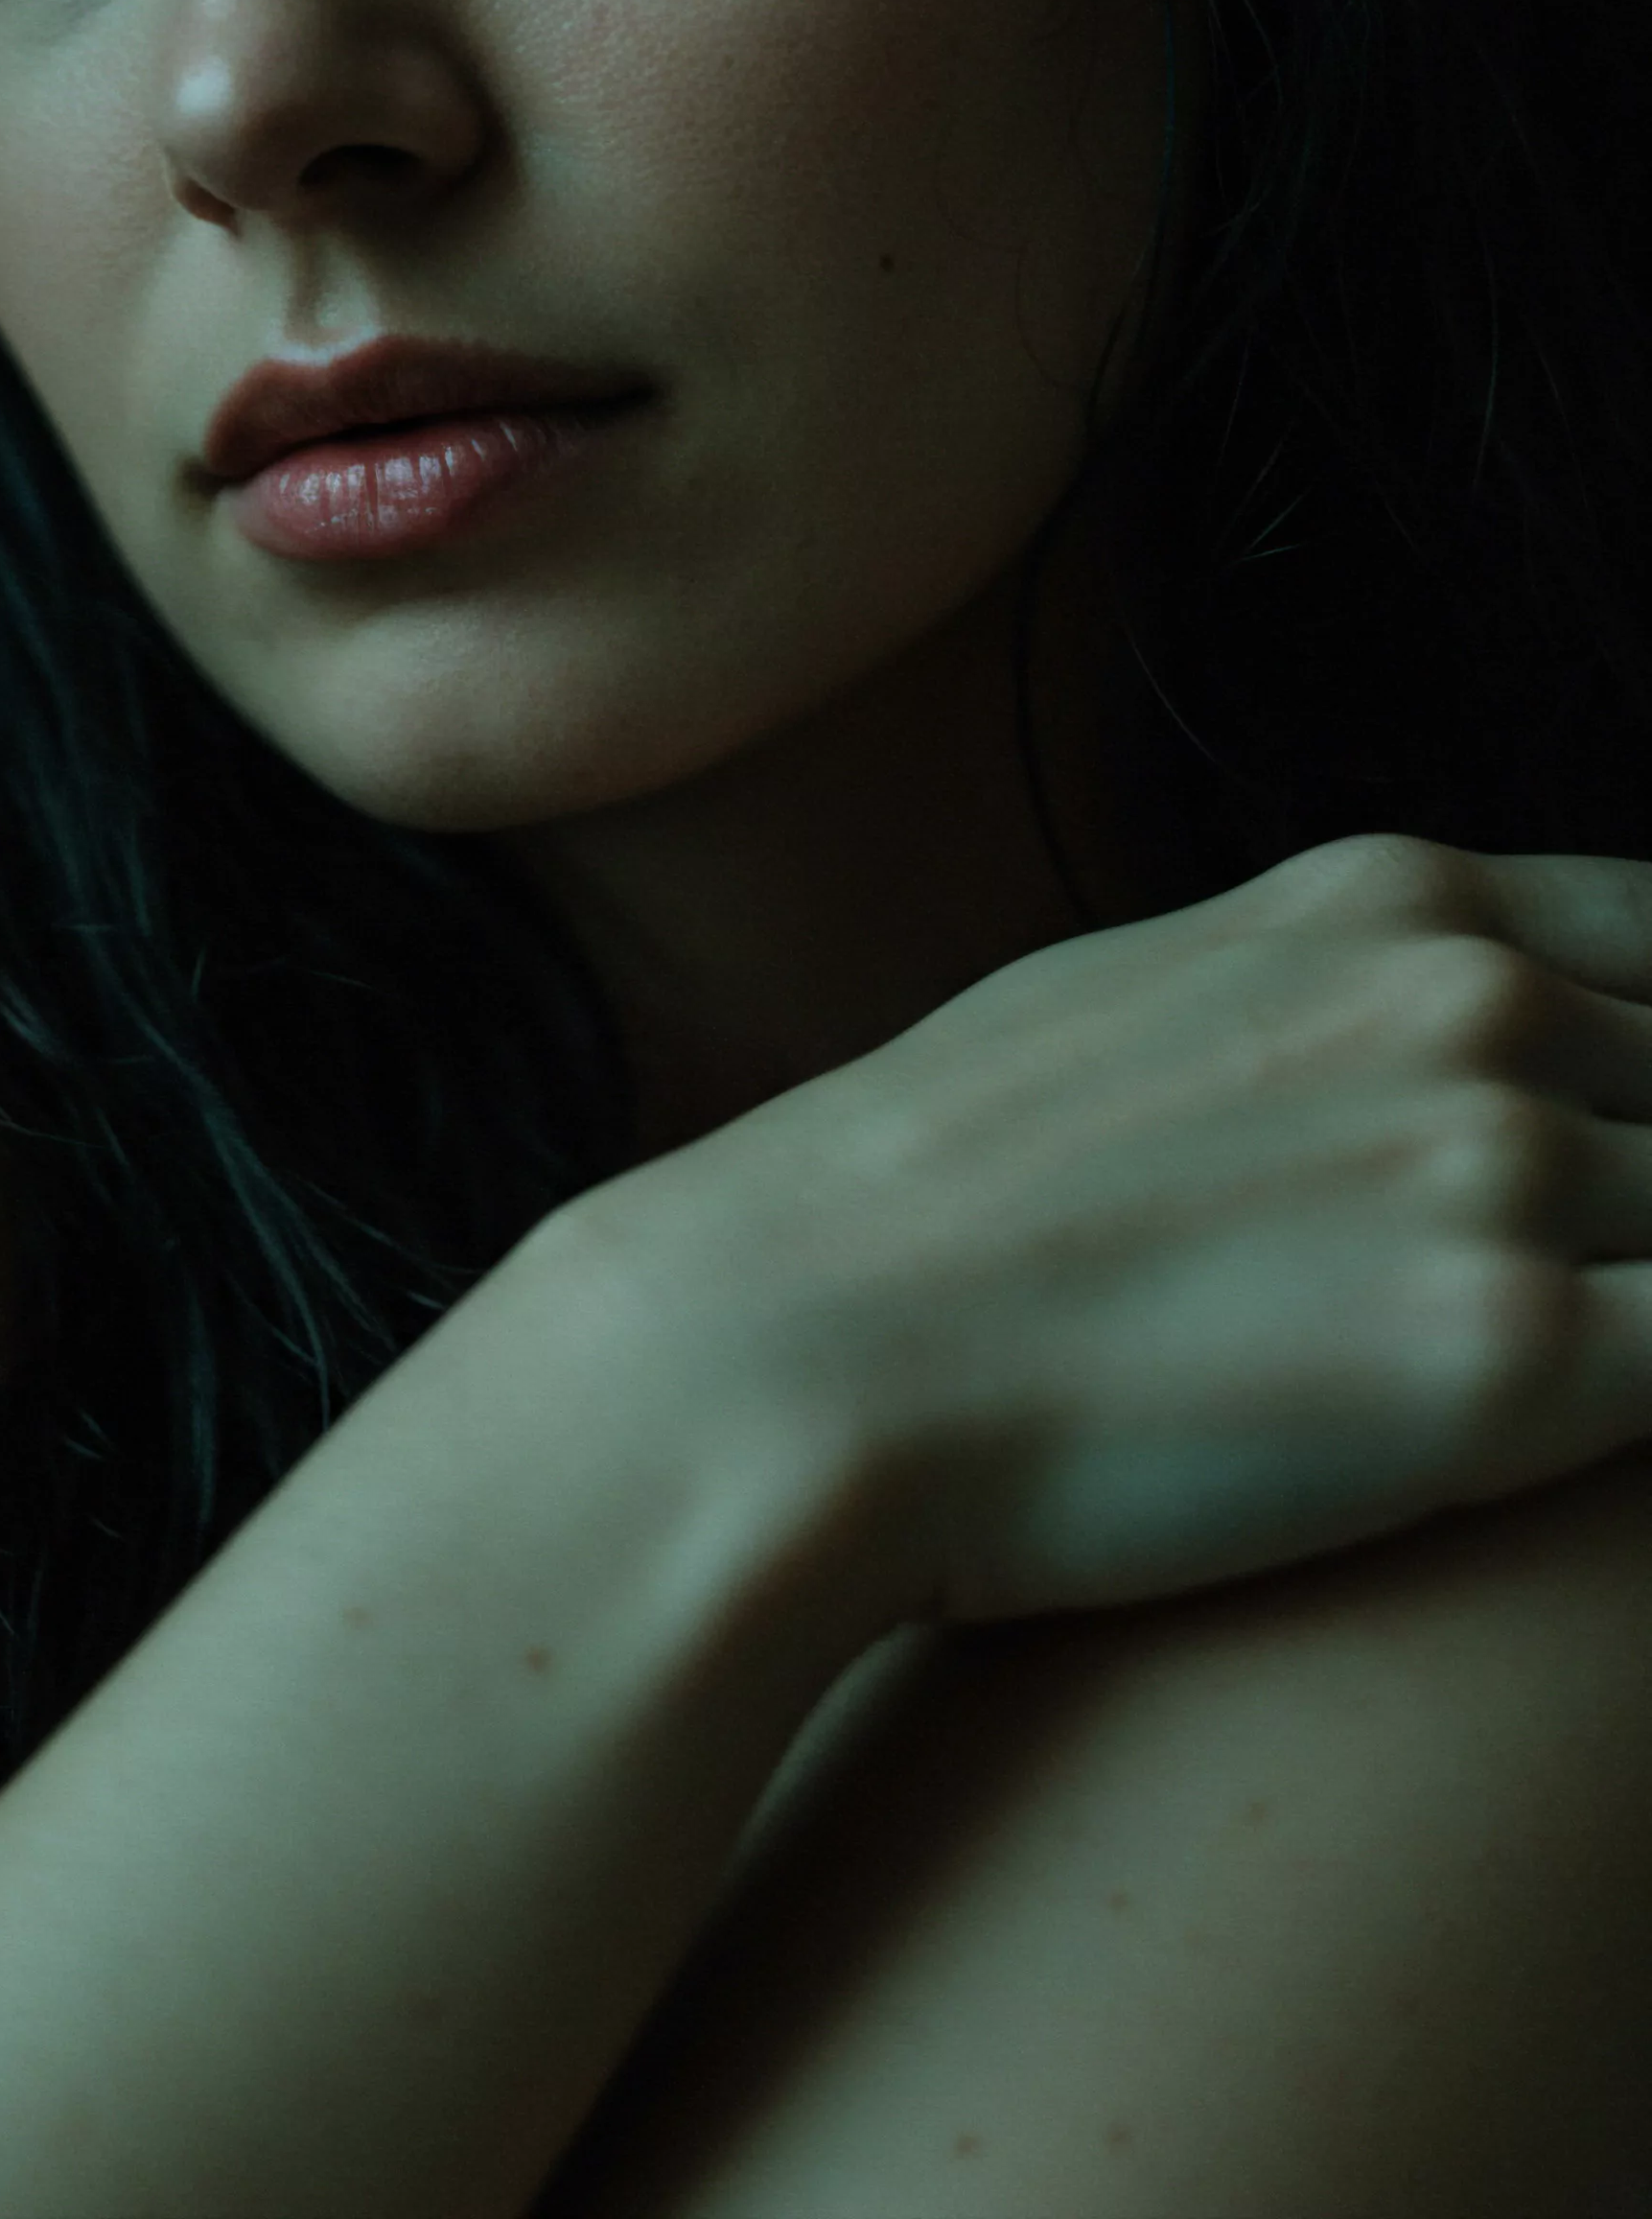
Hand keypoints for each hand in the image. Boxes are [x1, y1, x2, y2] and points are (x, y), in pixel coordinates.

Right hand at [591, 833, 1651, 1629]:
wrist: (792, 1353)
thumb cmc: (938, 1205)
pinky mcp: (1520, 1366)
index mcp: (1393, 902)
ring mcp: (1508, 1172)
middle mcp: (1479, 1004)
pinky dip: (1642, 1402)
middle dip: (1650, 1196)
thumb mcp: (1150, 1000)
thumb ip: (1337, 996)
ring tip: (1484, 1373)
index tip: (1619, 1141)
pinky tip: (1538, 1455)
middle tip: (1549, 1280)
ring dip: (1638, 1301)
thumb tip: (1460, 1033)